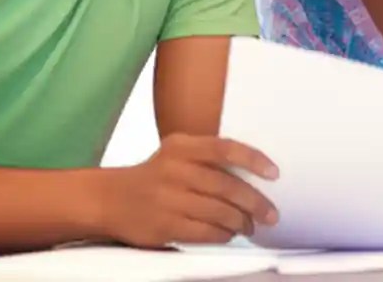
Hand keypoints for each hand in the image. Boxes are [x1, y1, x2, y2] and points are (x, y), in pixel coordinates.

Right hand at [95, 133, 279, 247]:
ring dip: (241, 221)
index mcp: (181, 147)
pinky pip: (204, 231)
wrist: (109, 198)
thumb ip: (209, 158)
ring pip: (218, 211)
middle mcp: (174, 169)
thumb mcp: (177, 154)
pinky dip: (223, 235)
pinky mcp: (163, 224)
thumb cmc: (154, 176)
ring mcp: (167, 198)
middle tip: (270, 213)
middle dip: (254, 202)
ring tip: (249, 226)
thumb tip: (255, 174)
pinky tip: (229, 235)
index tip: (274, 173)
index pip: (225, 148)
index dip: (254, 160)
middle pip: (226, 185)